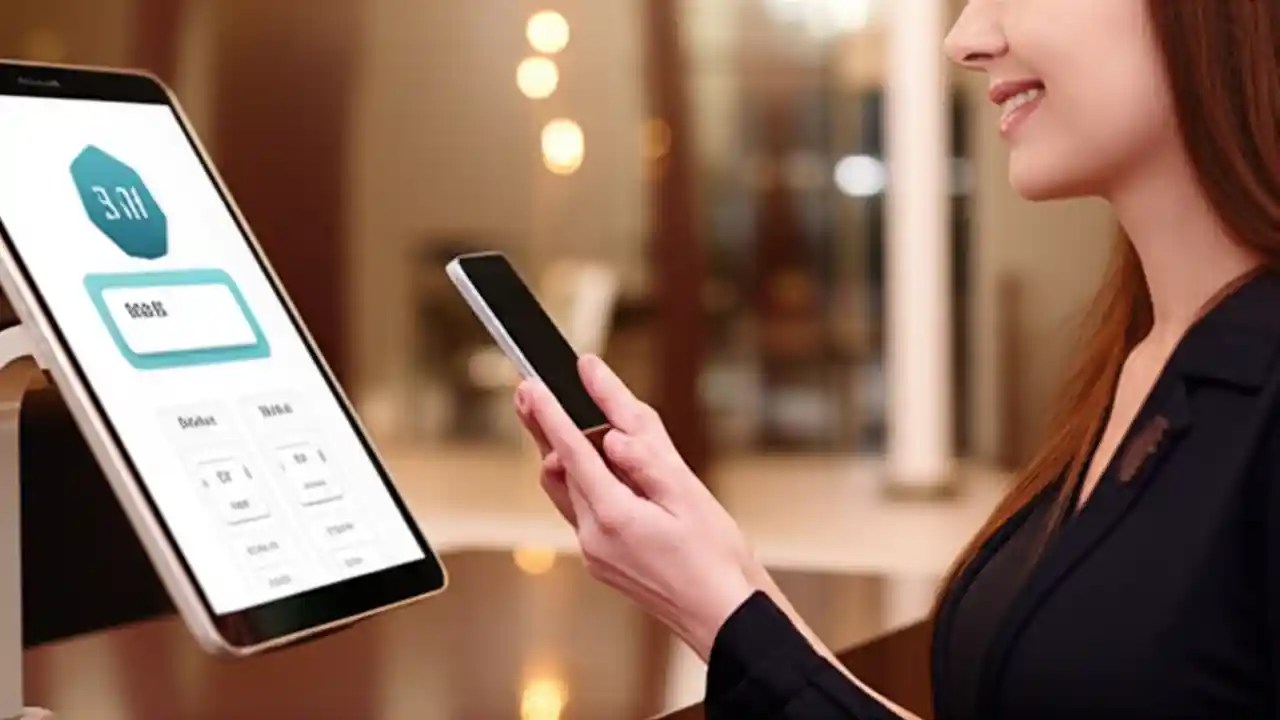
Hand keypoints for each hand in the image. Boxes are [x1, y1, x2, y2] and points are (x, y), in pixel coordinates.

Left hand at [514, 356, 759, 658]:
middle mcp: (594, 537)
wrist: (723, 616)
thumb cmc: (716, 558)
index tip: (532, 384)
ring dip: (560, 455)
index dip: (550, 414)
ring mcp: (594, 552)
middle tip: (527, 392)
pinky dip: (583, 481)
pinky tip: (596, 466)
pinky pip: (581, 511)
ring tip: (554, 419)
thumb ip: (647, 459)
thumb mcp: (689, 496)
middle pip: (560, 470)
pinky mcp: (601, 561)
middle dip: (545, 429)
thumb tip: (613, 435)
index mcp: (614, 517)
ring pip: (566, 491)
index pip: (571, 453)